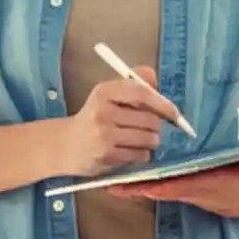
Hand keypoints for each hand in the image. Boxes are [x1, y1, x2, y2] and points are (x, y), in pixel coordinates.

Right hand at [58, 65, 177, 176]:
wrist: (63, 145)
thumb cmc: (94, 116)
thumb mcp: (109, 95)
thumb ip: (135, 84)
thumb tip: (155, 80)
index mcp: (105, 91)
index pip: (142, 94)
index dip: (163, 104)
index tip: (174, 114)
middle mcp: (103, 112)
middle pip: (150, 120)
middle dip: (156, 126)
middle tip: (149, 128)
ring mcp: (103, 136)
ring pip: (148, 139)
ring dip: (150, 141)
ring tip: (139, 139)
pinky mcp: (104, 157)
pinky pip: (139, 156)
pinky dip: (141, 154)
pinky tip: (129, 150)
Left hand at [109, 143, 238, 216]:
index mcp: (225, 186)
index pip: (190, 185)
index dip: (164, 185)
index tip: (140, 184)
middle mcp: (211, 196)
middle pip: (172, 192)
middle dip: (143, 191)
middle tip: (113, 187)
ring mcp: (206, 198)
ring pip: (171, 194)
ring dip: (146, 190)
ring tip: (118, 184)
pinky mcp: (202, 196)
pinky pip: (176, 192)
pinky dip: (157, 188)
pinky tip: (140, 182)